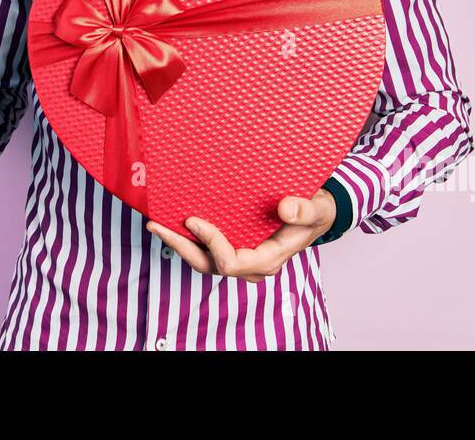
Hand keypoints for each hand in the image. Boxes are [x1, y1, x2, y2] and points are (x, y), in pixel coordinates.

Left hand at [145, 188, 337, 282]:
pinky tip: (173, 222)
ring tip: (156, 225)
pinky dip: (190, 239)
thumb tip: (285, 209)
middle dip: (181, 247)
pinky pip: (208, 250)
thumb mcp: (318, 208)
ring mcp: (243, 258)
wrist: (318, 211)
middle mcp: (252, 264)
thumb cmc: (317, 211)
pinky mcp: (236, 247)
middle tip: (157, 226)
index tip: (193, 220)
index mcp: (269, 259)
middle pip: (210, 265)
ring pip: (205, 261)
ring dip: (180, 245)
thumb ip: (305, 211)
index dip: (210, 244)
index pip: (232, 262)